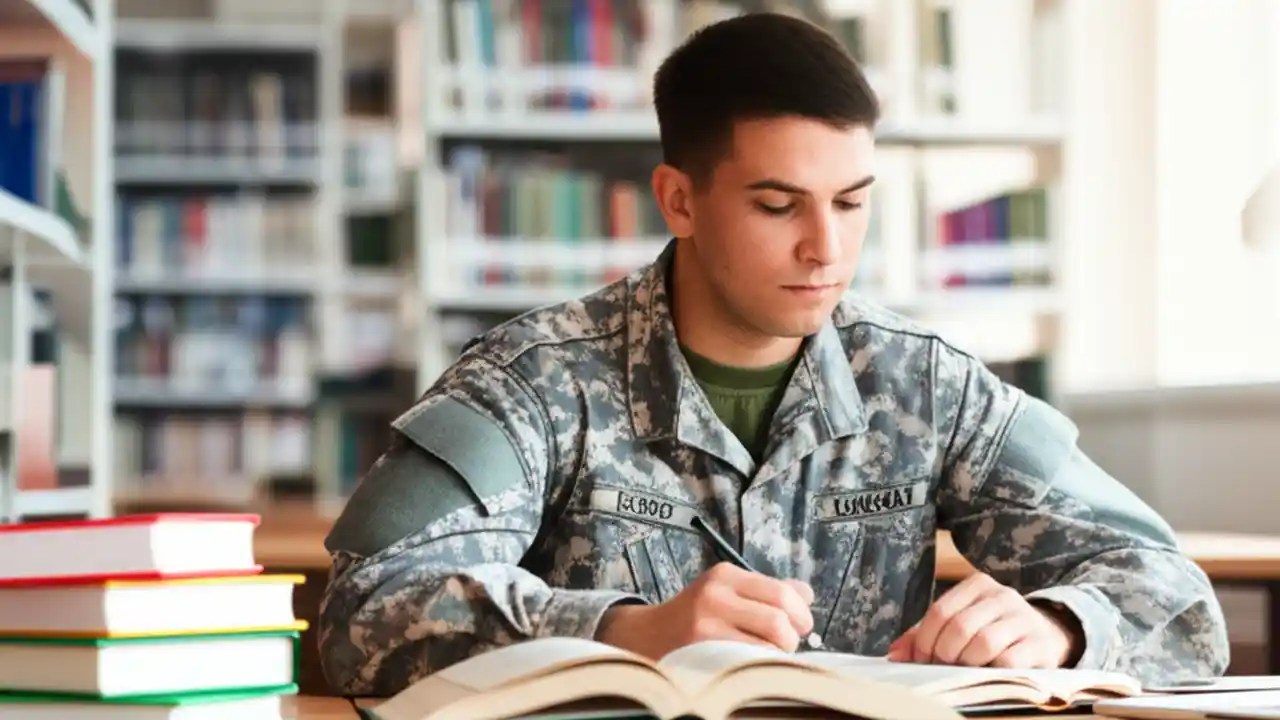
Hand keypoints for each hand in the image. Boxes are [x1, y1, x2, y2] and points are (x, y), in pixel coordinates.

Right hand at [596, 562, 814, 658]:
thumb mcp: (726, 592)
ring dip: (779, 654)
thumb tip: (806, 594)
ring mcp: (706, 624)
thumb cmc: (695, 617)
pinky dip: (761, 666)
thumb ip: (766, 590)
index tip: (801, 626)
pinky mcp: (701, 650)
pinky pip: (749, 660)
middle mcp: (715, 594)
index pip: (782, 592)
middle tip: (788, 645)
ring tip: (768, 656)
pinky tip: (753, 666)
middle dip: (793, 636)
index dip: (802, 613)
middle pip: (779, 617)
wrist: (646, 637)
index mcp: (725, 575)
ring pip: (769, 642)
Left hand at [886, 573, 1080, 667]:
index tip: (920, 659)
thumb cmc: (992, 631)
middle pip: (959, 626)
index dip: (923, 639)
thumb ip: (925, 635)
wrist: (1047, 635)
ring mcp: (1024, 619)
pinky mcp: (1040, 645)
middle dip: (943, 653)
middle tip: (941, 667)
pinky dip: (992, 671)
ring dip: (967, 663)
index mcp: (978, 585)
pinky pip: (1009, 660)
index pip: (940, 611)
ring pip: (984, 642)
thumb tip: (895, 654)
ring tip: (964, 670)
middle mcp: (1002, 596)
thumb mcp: (960, 623)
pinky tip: (988, 673)